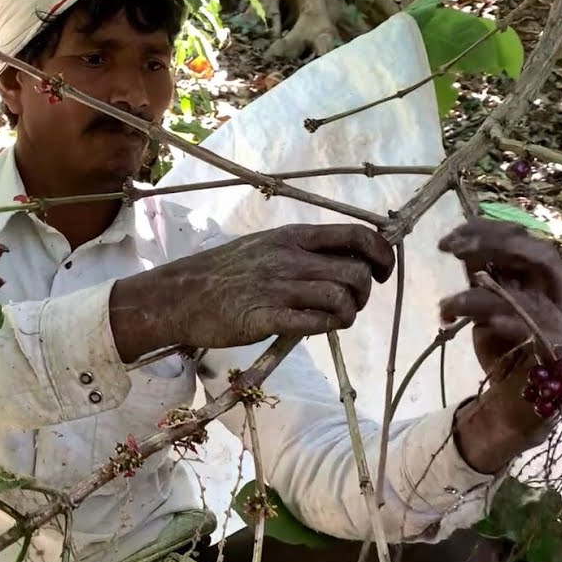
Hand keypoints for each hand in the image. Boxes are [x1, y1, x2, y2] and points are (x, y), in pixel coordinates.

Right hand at [110, 224, 395, 359]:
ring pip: (341, 297)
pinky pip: (315, 322)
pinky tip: (320, 327)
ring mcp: (277, 287)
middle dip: (365, 292)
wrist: (179, 295)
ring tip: (337, 319)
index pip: (358, 235)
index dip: (382, 255)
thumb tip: (346, 258)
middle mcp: (289, 257)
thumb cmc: (224, 272)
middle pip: (356, 271)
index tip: (381, 272)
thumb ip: (303, 250)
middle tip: (352, 303)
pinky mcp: (264, 317)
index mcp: (292, 236)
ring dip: (348, 313)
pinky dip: (328, 326)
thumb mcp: (265, 246)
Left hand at [437, 220, 561, 470]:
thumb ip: (484, 279)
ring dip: (479, 296)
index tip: (452, 236)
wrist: (522, 408)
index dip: (492, 231)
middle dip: (493, 245)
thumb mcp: (492, 307)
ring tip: (446, 307)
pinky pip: (536, 332)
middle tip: (450, 248)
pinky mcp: (559, 357)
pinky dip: (508, 322)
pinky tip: (485, 324)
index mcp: (552, 284)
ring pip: (530, 294)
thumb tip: (461, 245)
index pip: (530, 241)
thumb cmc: (508, 353)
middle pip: (539, 255)